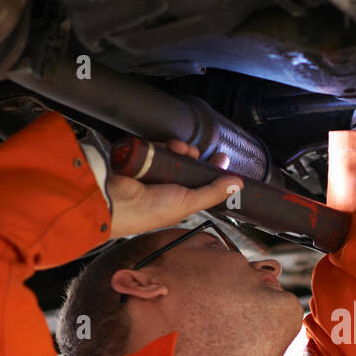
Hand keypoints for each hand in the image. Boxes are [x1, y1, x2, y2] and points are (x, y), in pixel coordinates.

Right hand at [107, 140, 240, 237]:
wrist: (117, 200)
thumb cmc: (148, 211)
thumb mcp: (189, 203)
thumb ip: (213, 192)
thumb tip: (238, 184)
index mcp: (179, 200)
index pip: (200, 182)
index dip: (212, 170)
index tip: (222, 158)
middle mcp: (167, 186)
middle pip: (189, 165)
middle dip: (195, 157)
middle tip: (197, 155)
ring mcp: (154, 172)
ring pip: (174, 154)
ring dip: (181, 150)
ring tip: (180, 151)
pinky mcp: (142, 159)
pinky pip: (158, 146)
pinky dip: (164, 144)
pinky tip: (168, 147)